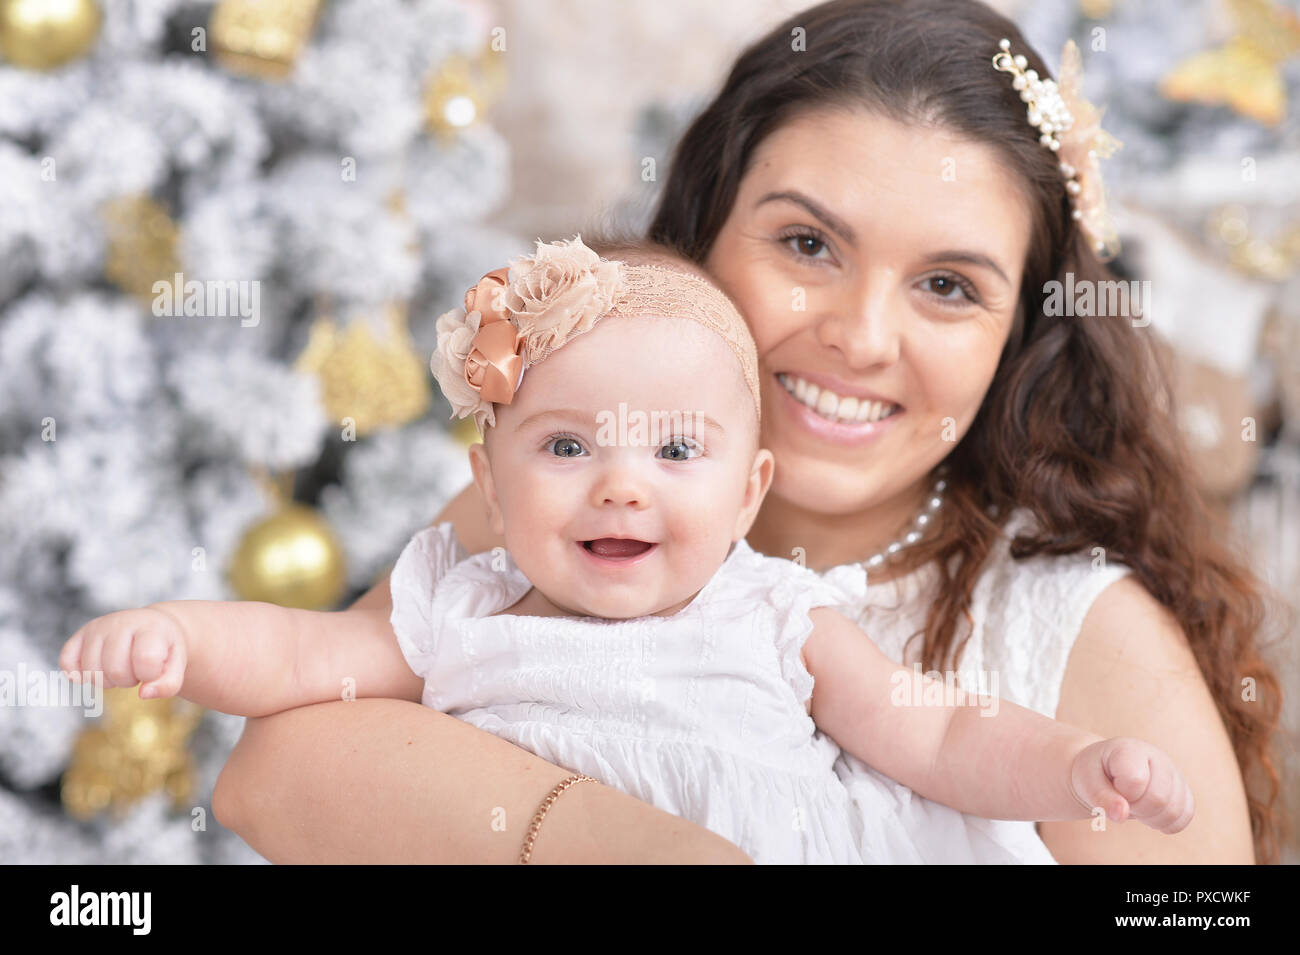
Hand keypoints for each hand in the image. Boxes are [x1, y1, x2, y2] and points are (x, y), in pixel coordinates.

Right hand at [58, 607, 187, 699]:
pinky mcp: (80, 635)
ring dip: (107, 680)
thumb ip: (168, 684)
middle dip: (128, 680)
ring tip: (121, 667)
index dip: (150, 674)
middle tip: (136, 669)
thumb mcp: (176, 665)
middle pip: (115, 670)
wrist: (152, 626)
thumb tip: (144, 694)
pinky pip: (66, 661)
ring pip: (91, 671)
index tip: (154, 668)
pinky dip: (77, 675)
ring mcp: (98, 627)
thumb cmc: (164, 649)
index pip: (145, 659)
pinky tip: (93, 672)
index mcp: (150, 626)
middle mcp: (121, 622)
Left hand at [1069, 737, 1194, 832]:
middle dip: (1135, 808)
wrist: (1105, 772)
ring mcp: (1175, 774)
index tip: (1111, 786)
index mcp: (1131, 749)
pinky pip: (1184, 817)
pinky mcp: (1184, 791)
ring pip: (1174, 811)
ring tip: (1133, 803)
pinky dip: (1164, 822)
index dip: (1121, 794)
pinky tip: (1147, 812)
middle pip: (1159, 799)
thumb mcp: (1086, 781)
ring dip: (1149, 817)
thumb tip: (1121, 814)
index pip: (1136, 781)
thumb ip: (1100, 797)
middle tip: (1122, 798)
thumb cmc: (1094, 774)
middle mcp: (1158, 757)